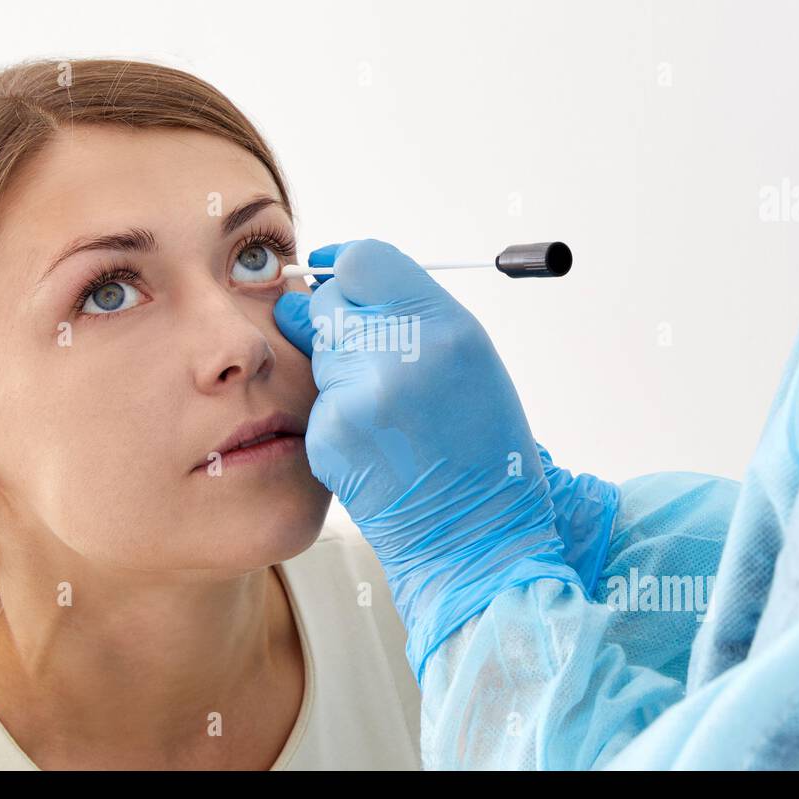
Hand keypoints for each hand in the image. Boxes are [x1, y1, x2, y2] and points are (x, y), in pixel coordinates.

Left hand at [273, 239, 580, 680]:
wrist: (476, 535)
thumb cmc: (481, 447)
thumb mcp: (468, 360)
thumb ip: (406, 314)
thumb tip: (329, 283)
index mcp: (446, 327)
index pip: (363, 262)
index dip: (346, 267)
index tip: (342, 278)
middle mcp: (400, 354)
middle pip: (331, 303)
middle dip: (344, 325)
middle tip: (377, 363)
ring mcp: (358, 396)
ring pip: (320, 354)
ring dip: (342, 373)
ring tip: (390, 415)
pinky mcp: (329, 436)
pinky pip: (316, 403)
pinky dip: (336, 418)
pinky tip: (375, 446)